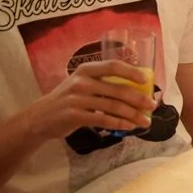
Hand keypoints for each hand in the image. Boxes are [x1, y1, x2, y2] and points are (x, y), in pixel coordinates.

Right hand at [19, 60, 156, 141]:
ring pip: (113, 106)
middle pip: (118, 89)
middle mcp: (81, 81)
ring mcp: (76, 99)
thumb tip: (138, 91)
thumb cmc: (69, 100)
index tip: (146, 80)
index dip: (131, 71)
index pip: (112, 66)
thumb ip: (104, 85)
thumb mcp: (82, 85)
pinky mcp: (74, 116)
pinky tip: (129, 127)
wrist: (40, 118)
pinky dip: (119, 124)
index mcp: (86, 70)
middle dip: (139, 99)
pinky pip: (103, 120)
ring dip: (133, 115)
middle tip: (152, 106)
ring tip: (145, 121)